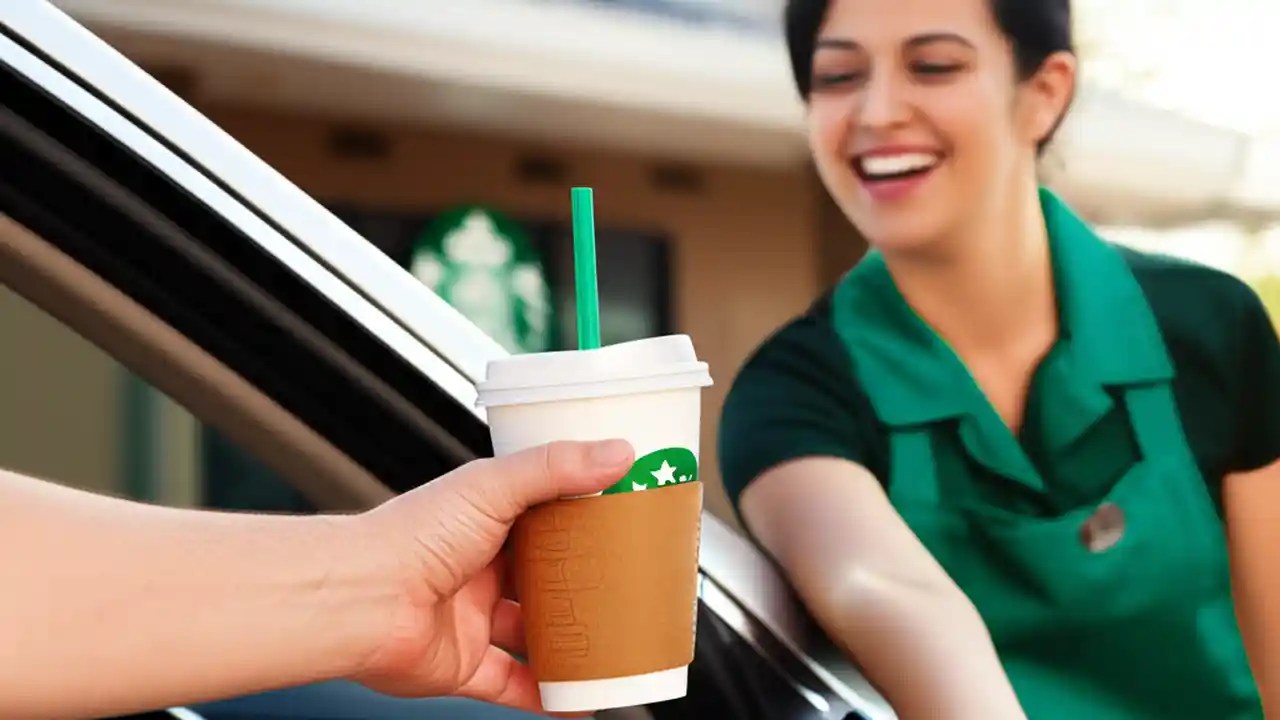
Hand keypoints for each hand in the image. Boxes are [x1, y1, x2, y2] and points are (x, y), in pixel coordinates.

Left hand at [347, 440, 634, 712]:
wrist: (361, 600)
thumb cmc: (410, 536)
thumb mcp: (493, 486)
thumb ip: (556, 468)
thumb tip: (618, 454)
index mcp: (483, 520)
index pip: (543, 515)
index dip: (582, 517)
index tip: (624, 520)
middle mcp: (478, 570)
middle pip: (543, 578)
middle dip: (584, 584)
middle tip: (629, 586)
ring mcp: (472, 619)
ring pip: (534, 633)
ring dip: (572, 641)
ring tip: (616, 642)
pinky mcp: (465, 665)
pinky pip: (514, 685)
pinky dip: (549, 696)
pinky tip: (581, 698)